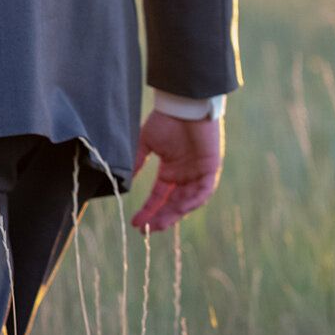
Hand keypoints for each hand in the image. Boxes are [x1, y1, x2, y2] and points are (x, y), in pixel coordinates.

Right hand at [130, 108, 224, 231]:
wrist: (184, 104)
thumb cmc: (165, 120)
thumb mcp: (146, 143)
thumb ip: (137, 162)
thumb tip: (123, 181)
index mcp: (170, 170)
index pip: (158, 197)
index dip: (148, 210)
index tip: (136, 223)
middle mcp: (184, 175)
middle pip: (173, 203)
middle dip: (160, 217)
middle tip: (146, 230)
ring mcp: (198, 173)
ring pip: (187, 201)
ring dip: (174, 214)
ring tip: (159, 224)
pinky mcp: (211, 168)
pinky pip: (203, 191)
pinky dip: (191, 201)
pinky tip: (178, 208)